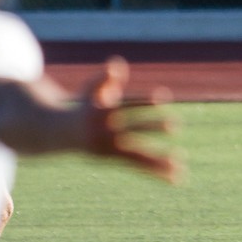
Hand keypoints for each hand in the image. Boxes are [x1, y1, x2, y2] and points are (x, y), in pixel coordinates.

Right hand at [79, 57, 178, 182]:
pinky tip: (176, 177)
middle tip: (176, 126)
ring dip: (159, 160)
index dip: (144, 101)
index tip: (163, 97)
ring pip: (137, 155)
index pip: (127, 105)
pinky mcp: (114, 160)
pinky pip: (138, 167)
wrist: (60, 133)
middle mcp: (105, 132)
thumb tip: (117, 64)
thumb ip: (104, 78)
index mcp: (101, 112)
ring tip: (181, 162)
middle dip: (152, 127)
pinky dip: (157, 172)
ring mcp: (110, 149)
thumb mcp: (90, 89)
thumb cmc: (83, 106)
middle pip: (132, 130)